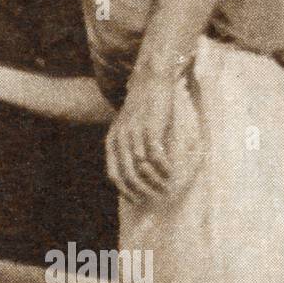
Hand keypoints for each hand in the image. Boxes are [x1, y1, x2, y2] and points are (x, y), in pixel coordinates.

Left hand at [105, 72, 176, 204]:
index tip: (138, 201)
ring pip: (142, 168)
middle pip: (128, 175)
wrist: (150, 81)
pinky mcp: (150, 129)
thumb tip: (139, 172)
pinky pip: (156, 156)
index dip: (125, 191)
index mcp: (112, 141)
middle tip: (156, 199)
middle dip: (142, 191)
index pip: (114, 174)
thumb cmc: (142, 107)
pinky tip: (171, 173)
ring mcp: (134, 134)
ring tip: (167, 188)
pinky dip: (164, 169)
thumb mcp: (128, 128)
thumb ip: (129, 148)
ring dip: (155, 182)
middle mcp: (120, 139)